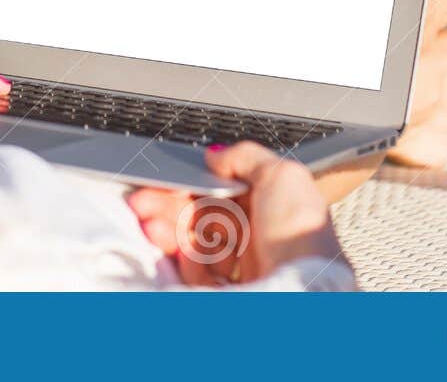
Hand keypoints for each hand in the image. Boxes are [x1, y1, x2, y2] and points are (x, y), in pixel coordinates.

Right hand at [127, 142, 343, 284]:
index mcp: (268, 204)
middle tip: (143, 202)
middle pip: (200, 215)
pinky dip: (187, 262)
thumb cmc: (300, 234)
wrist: (303, 290)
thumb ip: (247, 156)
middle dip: (168, 207)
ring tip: (153, 227)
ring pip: (194, 243)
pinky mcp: (232, 292)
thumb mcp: (283, 175)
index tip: (162, 181)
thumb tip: (216, 154)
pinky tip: (183, 253)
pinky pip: (199, 274)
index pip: (217, 188)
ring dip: (170, 233)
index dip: (187, 184)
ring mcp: (243, 264)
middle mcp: (256, 233)